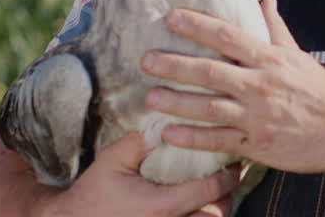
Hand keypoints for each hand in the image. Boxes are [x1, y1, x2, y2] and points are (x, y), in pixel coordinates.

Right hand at [40, 131, 235, 216]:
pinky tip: (200, 206)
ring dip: (216, 209)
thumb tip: (165, 116)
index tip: (232, 160)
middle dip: (227, 195)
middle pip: (218, 213)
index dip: (228, 174)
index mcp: (161, 206)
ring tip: (217, 191)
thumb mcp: (113, 161)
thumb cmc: (92, 195)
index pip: (211, 189)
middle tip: (229, 175)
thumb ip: (140, 140)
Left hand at [141, 0, 324, 173]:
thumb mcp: (298, 55)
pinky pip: (219, 140)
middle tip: (146, 60)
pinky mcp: (257, 144)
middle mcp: (261, 85)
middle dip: (176, 65)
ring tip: (150, 97)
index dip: (198, 26)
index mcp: (270, 59)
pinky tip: (168, 134)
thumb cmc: (319, 90)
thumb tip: (265, 0)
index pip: (228, 36)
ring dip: (177, 102)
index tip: (172, 17)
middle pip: (211, 72)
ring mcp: (258, 116)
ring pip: (210, 108)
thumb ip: (276, 29)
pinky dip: (192, 138)